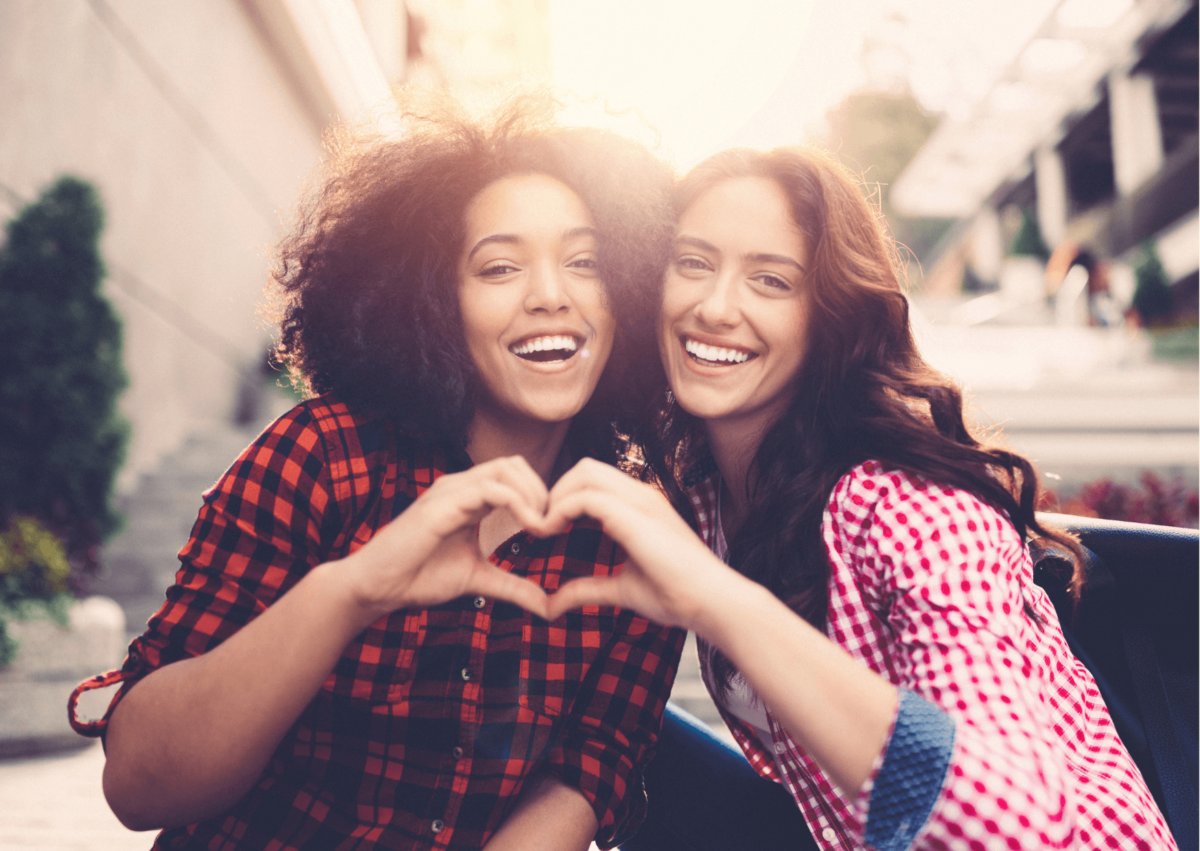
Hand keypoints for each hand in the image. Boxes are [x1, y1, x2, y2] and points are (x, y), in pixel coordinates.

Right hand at [342, 456, 552, 621]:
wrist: (377, 586)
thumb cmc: (419, 577)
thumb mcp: (478, 579)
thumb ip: (513, 586)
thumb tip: (548, 605)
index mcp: (469, 498)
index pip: (514, 475)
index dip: (539, 496)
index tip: (550, 529)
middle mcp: (460, 487)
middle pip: (514, 464)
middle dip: (541, 491)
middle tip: (548, 526)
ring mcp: (450, 492)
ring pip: (505, 469)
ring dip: (532, 495)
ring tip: (539, 528)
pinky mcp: (442, 504)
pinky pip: (489, 489)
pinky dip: (517, 503)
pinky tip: (527, 528)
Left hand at [528, 459, 731, 629]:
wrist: (711, 601)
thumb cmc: (676, 595)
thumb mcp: (621, 590)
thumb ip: (587, 590)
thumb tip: (551, 605)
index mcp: (641, 506)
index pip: (595, 480)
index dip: (566, 498)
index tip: (548, 529)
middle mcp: (641, 495)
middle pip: (585, 468)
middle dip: (557, 490)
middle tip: (541, 525)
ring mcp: (639, 501)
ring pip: (584, 473)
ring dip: (555, 497)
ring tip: (542, 528)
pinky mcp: (633, 516)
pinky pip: (585, 497)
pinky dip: (560, 510)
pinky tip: (549, 532)